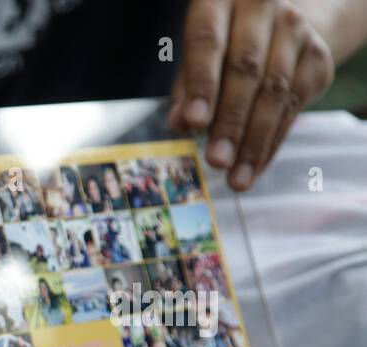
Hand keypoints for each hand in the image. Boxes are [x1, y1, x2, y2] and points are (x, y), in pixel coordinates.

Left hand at [169, 0, 334, 189]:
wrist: (277, 26)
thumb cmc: (222, 44)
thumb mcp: (196, 57)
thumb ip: (186, 88)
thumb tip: (180, 122)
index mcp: (221, 0)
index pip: (208, 43)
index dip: (202, 84)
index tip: (194, 123)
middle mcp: (263, 9)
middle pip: (247, 71)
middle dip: (230, 122)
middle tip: (216, 161)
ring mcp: (295, 31)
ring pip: (275, 92)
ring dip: (254, 141)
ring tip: (237, 178)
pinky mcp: (317, 58)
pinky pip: (293, 108)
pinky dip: (272, 142)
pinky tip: (255, 167)